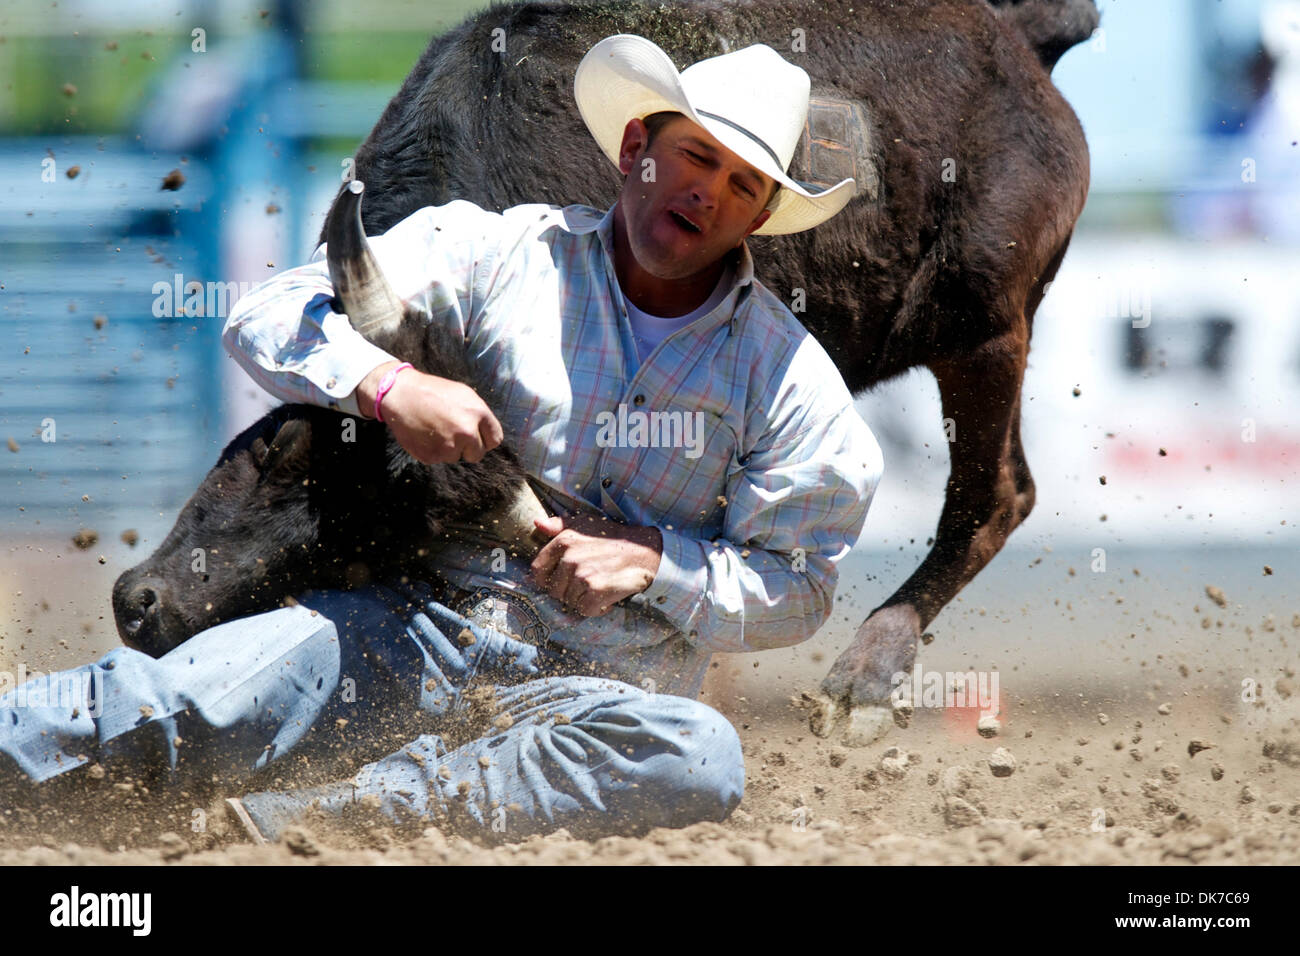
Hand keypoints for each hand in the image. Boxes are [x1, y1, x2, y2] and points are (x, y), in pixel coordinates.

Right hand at [357, 360, 502, 463]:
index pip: (494, 440)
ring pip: (456, 457)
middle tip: (454, 434)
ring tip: (435, 429)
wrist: (400, 394)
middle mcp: (466, 432)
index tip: (478, 437)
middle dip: (469, 448)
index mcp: (477, 413)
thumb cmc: (432, 391)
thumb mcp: (464, 394)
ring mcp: (449, 446)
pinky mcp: (432, 456)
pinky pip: (438, 459)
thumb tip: (488, 435)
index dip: (486, 439)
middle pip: (477, 454)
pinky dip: (433, 450)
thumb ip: (479, 416)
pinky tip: (425, 434)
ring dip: (449, 448)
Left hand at [528, 514, 662, 616]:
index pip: (538, 570)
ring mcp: (583, 575)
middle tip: (586, 583)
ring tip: (598, 587)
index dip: (547, 579)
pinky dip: (596, 609)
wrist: (646, 550)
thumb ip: (558, 524)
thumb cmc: (613, 537)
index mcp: (564, 541)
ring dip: (583, 600)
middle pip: (554, 590)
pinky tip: (606, 598)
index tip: (561, 581)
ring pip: (569, 601)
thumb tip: (537, 523)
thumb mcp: (585, 523)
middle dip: (568, 591)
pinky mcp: (597, 590)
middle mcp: (571, 558)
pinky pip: (584, 610)